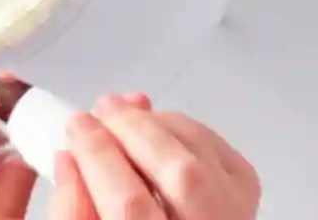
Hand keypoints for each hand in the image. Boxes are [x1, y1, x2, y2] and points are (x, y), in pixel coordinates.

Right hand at [52, 94, 259, 219]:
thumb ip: (73, 211)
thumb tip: (68, 159)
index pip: (131, 206)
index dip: (100, 156)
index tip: (77, 125)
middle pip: (181, 175)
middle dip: (135, 130)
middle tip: (102, 108)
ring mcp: (236, 218)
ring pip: (204, 159)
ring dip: (160, 124)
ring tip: (125, 114)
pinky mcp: (249, 201)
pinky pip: (221, 152)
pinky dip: (187, 130)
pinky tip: (157, 128)